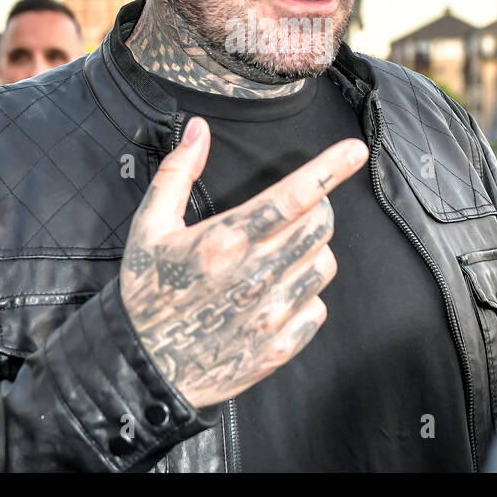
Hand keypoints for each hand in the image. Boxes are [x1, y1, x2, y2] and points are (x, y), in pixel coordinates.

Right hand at [119, 116, 367, 408]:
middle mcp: (254, 277)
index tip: (355, 150)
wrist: (141, 368)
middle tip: (295, 211)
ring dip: (311, 250)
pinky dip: (306, 295)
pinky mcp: (278, 348)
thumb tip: (200, 128)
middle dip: (316, 208)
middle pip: (318, 226)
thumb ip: (177, 173)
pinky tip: (277, 292)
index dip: (329, 169)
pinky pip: (317, 309)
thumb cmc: (145, 292)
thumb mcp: (149, 227)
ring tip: (281, 253)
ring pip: (323, 264)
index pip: (294, 197)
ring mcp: (270, 316)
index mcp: (225, 242)